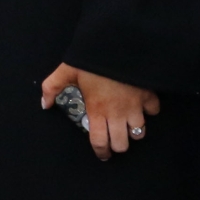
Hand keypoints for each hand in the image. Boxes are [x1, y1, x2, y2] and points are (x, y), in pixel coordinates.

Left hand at [42, 63, 160, 161]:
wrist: (117, 45)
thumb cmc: (91, 60)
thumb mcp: (66, 71)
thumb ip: (52, 88)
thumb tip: (45, 104)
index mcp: (97, 110)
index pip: (100, 141)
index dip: (101, 152)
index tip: (103, 154)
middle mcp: (117, 113)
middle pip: (122, 144)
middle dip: (118, 145)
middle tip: (114, 139)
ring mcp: (135, 106)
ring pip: (139, 132)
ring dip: (134, 131)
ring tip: (127, 124)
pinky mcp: (148, 95)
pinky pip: (154, 111)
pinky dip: (150, 111)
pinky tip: (142, 106)